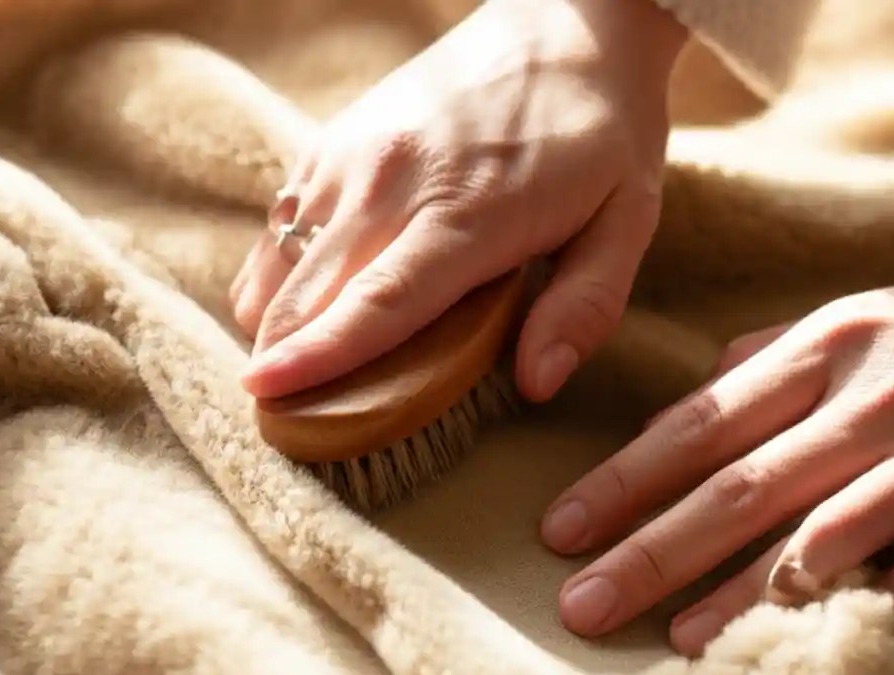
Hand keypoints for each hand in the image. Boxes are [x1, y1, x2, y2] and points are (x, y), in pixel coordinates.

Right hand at [229, 0, 686, 400]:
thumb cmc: (601, 132)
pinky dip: (279, 272)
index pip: (381, 300)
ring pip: (280, 258)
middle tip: (289, 416)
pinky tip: (308, 299)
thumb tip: (536, 384)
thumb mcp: (626, 219)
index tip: (267, 394)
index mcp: (470, 212)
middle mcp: (395, 180)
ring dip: (277, 320)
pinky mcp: (335, 137)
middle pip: (311, 291)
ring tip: (298, 363)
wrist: (566, 27)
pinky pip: (279, 220)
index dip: (322, 354)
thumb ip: (585, 306)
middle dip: (286, 359)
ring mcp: (354, 153)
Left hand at [539, 258, 893, 655]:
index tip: (563, 526)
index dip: (625, 478)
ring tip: (679, 638)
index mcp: (831, 345)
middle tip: (582, 601)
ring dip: (748, 594)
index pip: (704, 420)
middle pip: (743, 486)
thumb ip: (781, 351)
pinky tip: (853, 625)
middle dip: (653, 549)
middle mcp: (876, 397)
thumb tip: (707, 384)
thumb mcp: (872, 314)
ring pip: (828, 533)